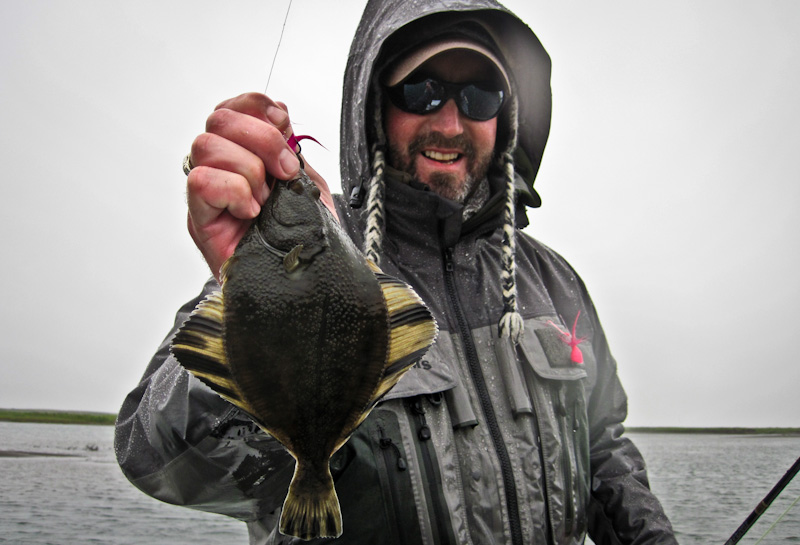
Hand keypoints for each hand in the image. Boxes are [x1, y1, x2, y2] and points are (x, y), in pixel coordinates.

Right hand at [185, 93, 335, 280]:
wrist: (309, 280)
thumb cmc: (305, 236)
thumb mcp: (305, 182)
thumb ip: (288, 147)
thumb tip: (278, 115)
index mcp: (245, 154)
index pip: (233, 108)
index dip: (257, 107)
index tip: (285, 126)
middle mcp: (220, 170)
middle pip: (218, 120)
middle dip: (260, 139)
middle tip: (285, 172)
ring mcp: (207, 196)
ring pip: (206, 146)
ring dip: (248, 169)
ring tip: (267, 198)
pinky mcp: (201, 221)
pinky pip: (200, 182)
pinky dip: (233, 190)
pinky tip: (252, 212)